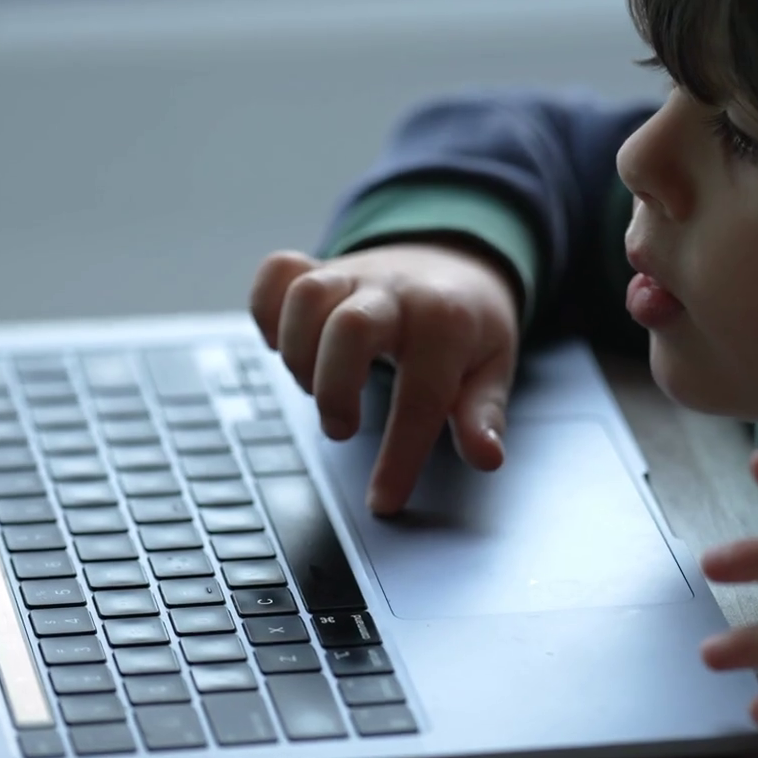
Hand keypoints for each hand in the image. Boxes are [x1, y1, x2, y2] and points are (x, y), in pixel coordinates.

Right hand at [248, 243, 520, 514]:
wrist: (454, 257)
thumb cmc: (468, 324)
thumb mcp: (492, 368)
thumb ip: (483, 414)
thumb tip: (486, 456)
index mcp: (445, 322)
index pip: (421, 396)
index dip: (400, 455)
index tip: (383, 500)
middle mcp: (394, 293)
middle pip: (349, 328)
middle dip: (334, 389)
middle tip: (340, 428)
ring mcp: (352, 275)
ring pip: (306, 297)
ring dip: (298, 354)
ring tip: (315, 387)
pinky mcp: (319, 268)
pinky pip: (276, 273)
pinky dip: (266, 308)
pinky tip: (281, 342)